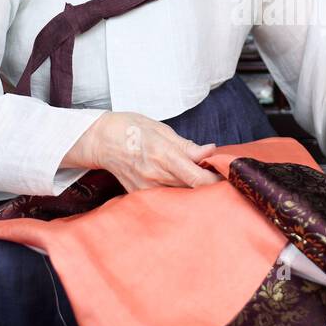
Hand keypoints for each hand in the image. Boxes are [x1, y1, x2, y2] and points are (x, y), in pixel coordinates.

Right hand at [62, 112, 221, 192]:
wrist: (100, 141)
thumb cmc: (131, 129)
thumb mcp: (161, 129)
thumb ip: (187, 145)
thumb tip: (209, 151)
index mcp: (163, 156)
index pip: (197, 178)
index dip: (215, 180)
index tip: (225, 175)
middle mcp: (155, 176)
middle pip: (192, 189)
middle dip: (207, 184)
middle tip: (216, 174)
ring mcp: (146, 189)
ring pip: (180, 195)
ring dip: (192, 189)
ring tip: (197, 177)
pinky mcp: (140, 195)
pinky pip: (165, 196)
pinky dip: (176, 191)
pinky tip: (178, 183)